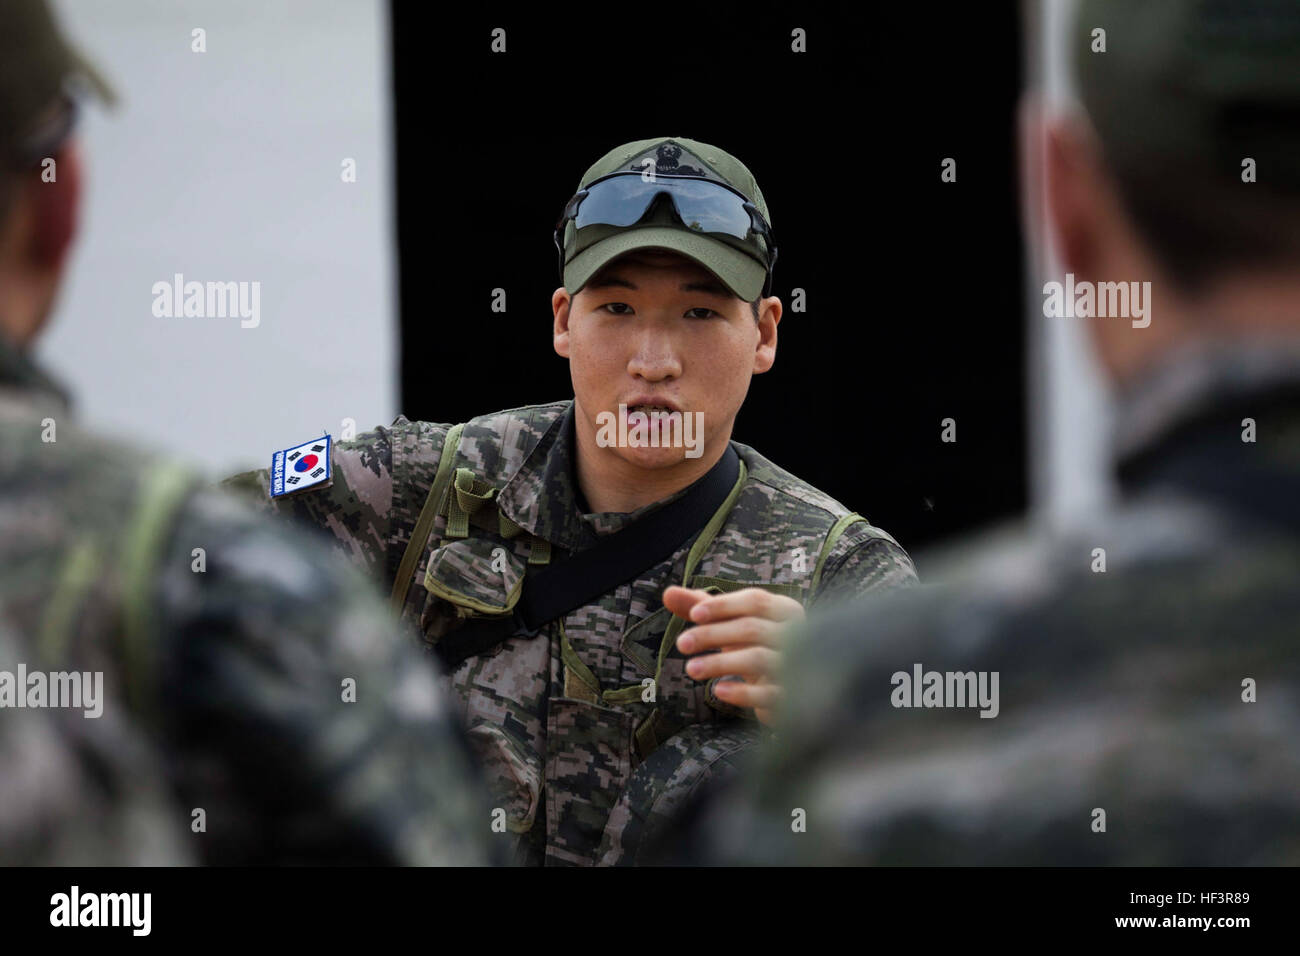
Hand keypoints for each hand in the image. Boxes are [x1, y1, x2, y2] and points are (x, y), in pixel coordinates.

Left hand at [664, 585, 803, 726]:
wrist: (788, 687)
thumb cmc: (754, 645)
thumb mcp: (731, 623)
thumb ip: (701, 606)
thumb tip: (668, 593)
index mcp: (785, 611)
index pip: (755, 601)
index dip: (724, 606)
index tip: (693, 615)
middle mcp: (796, 636)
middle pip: (752, 629)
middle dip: (713, 634)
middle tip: (682, 644)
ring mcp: (796, 667)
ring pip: (757, 659)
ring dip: (720, 663)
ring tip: (691, 668)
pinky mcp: (792, 697)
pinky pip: (768, 694)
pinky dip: (742, 692)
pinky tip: (718, 690)